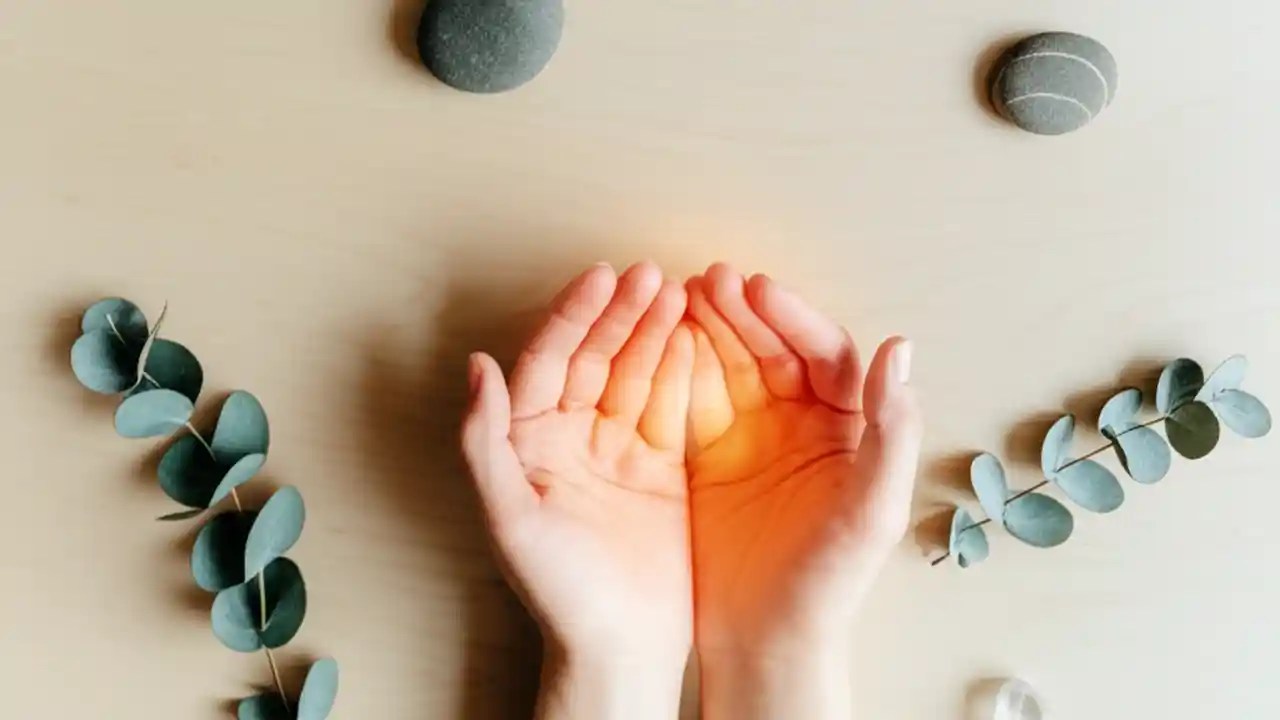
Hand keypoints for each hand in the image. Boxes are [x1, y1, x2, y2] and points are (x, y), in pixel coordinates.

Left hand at [461, 262, 693, 718]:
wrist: (621, 648)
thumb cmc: (557, 593)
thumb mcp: (510, 518)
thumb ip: (486, 441)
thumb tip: (478, 366)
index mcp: (528, 443)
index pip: (549, 361)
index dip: (574, 317)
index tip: (603, 277)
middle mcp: (569, 439)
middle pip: (595, 357)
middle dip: (621, 313)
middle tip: (652, 274)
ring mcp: (616, 451)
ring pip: (635, 374)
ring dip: (655, 332)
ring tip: (680, 292)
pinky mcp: (658, 469)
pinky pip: (669, 406)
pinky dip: (683, 370)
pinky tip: (698, 337)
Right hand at [685, 264, 921, 718]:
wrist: (765, 642)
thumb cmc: (829, 584)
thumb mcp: (872, 511)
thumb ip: (890, 430)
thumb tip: (898, 347)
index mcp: (848, 429)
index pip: (825, 355)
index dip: (793, 318)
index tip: (758, 290)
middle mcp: (801, 424)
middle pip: (773, 350)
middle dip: (742, 313)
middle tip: (707, 281)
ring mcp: (752, 437)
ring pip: (730, 367)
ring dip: (707, 330)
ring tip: (678, 296)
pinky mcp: (710, 458)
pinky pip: (693, 402)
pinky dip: (678, 370)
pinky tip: (659, 343)